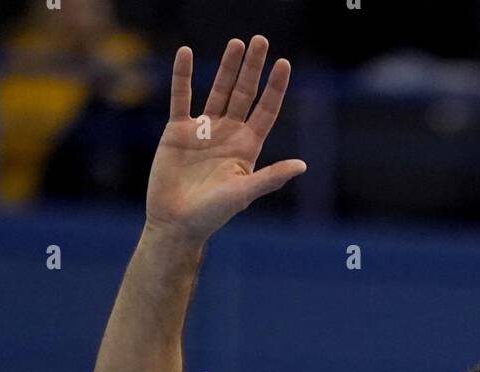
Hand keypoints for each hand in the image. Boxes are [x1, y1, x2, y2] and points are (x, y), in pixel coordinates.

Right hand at [145, 35, 305, 246]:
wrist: (177, 222)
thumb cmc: (213, 214)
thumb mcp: (244, 192)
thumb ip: (271, 176)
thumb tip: (302, 165)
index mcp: (247, 148)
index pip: (265, 111)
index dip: (274, 88)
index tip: (284, 63)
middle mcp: (228, 134)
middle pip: (244, 94)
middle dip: (253, 69)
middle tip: (260, 41)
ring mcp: (203, 130)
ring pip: (217, 90)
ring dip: (227, 67)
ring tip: (237, 43)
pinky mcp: (177, 130)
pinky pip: (180, 97)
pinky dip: (182, 76)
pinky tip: (185, 53)